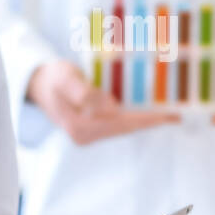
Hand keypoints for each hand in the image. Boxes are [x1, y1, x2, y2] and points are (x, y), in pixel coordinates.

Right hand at [28, 59, 179, 145]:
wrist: (38, 84)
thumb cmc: (53, 78)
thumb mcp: (65, 78)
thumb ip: (84, 93)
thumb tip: (110, 107)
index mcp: (80, 127)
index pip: (120, 123)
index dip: (145, 119)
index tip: (167, 116)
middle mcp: (85, 136)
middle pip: (125, 129)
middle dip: (151, 122)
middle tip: (176, 116)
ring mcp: (89, 134)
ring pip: (124, 128)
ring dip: (145, 121)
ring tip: (168, 115)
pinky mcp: (92, 129)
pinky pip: (118, 124)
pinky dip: (134, 119)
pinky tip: (148, 114)